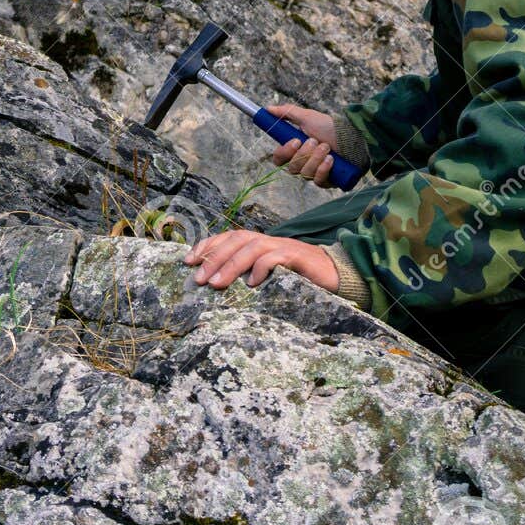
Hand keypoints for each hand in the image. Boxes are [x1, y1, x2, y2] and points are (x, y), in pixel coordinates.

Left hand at [184, 231, 340, 292]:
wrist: (337, 276)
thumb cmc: (300, 280)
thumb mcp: (270, 278)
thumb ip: (249, 277)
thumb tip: (216, 287)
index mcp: (260, 244)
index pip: (229, 237)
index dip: (207, 245)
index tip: (188, 261)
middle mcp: (269, 241)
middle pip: (236, 239)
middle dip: (214, 257)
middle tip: (199, 279)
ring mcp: (284, 247)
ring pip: (252, 247)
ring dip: (231, 265)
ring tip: (216, 284)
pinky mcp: (298, 257)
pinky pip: (276, 257)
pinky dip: (261, 268)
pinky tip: (253, 284)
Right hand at [266, 102, 340, 187]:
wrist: (353, 137)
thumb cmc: (329, 127)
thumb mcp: (308, 117)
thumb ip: (287, 113)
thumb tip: (268, 108)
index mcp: (294, 151)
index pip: (279, 158)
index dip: (284, 152)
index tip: (296, 140)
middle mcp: (301, 164)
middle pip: (292, 168)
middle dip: (305, 153)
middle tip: (315, 141)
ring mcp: (313, 174)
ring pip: (305, 173)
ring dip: (316, 158)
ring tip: (327, 147)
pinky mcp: (326, 181)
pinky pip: (318, 181)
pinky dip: (323, 169)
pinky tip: (331, 160)